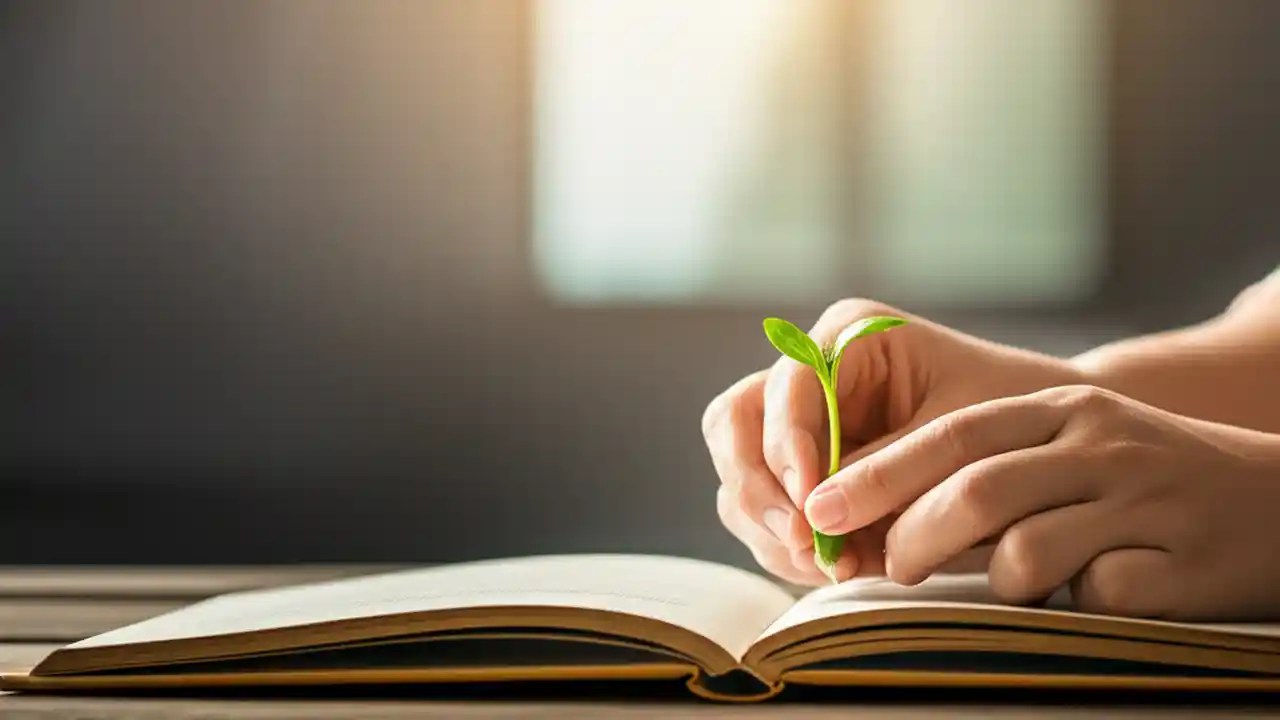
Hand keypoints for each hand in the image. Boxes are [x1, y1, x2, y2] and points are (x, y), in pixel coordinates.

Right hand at [702, 299, 1085, 584]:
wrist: (1051, 442)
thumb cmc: (1017, 420)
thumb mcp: (958, 435)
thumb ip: (886, 468)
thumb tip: (816, 517)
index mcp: (848, 336)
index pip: (785, 386)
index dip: (788, 448)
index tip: (813, 511)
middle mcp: (810, 372)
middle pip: (734, 423)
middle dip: (760, 490)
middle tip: (805, 544)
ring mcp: (800, 425)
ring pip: (738, 472)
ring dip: (771, 527)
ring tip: (830, 566)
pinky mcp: (804, 473)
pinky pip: (762, 511)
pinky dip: (787, 546)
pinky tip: (835, 568)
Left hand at [808, 384, 1279, 619]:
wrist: (1279, 501)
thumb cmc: (1145, 480)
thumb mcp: (1074, 446)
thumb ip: (992, 466)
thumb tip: (881, 518)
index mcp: (1064, 410)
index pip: (953, 438)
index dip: (878, 474)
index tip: (820, 509)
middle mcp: (1102, 445)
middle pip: (978, 491)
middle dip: (912, 536)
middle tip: (883, 568)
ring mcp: (1147, 501)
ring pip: (1028, 552)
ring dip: (997, 581)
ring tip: (1015, 583)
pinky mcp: (1184, 563)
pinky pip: (1095, 597)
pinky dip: (1077, 605)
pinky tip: (1102, 588)